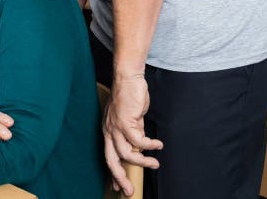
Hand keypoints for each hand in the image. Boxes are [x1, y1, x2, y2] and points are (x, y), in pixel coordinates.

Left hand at [102, 74, 162, 196]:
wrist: (128, 79)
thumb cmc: (130, 98)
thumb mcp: (131, 120)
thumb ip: (133, 133)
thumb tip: (140, 147)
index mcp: (108, 132)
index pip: (109, 157)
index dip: (114, 173)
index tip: (118, 187)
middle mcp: (108, 131)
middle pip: (111, 160)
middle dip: (120, 178)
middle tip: (129, 191)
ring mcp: (115, 127)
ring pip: (126, 153)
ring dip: (142, 162)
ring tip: (155, 163)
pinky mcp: (125, 121)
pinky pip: (138, 140)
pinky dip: (149, 145)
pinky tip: (158, 145)